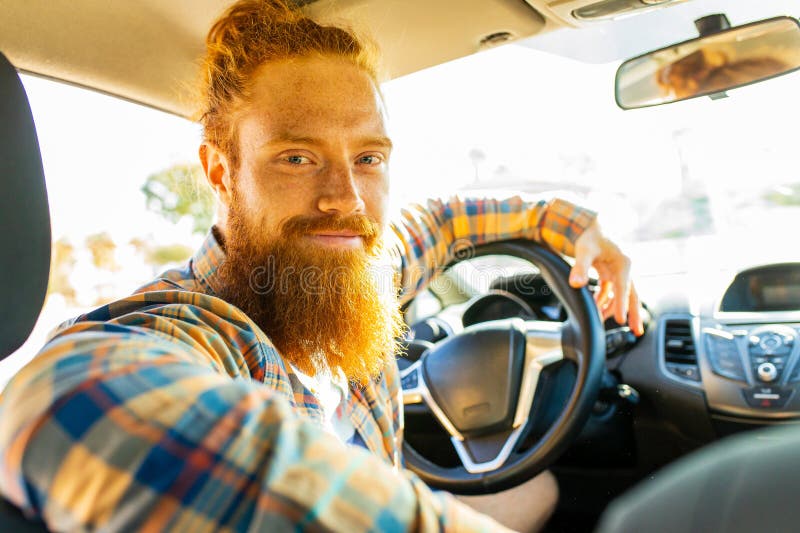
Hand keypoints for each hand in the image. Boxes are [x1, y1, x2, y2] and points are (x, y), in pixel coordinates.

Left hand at [568, 221, 644, 335]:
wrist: (588, 224)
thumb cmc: (589, 235)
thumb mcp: (583, 250)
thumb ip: (580, 267)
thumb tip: (577, 284)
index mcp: (623, 262)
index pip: (623, 288)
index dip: (622, 305)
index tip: (622, 321)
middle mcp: (624, 268)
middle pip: (631, 295)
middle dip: (632, 313)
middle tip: (636, 331)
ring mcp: (618, 272)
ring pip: (620, 295)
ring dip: (614, 309)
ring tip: (603, 322)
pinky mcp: (610, 274)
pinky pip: (610, 291)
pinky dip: (604, 301)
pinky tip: (596, 308)